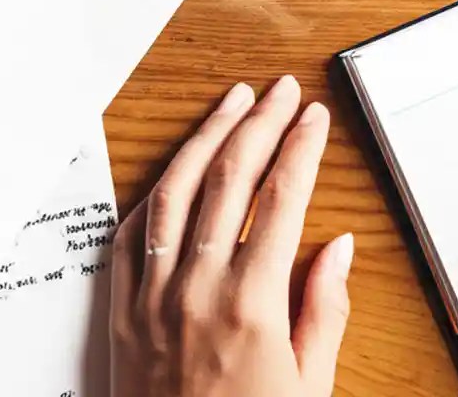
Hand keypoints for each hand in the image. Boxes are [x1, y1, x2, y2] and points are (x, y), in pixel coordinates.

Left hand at [110, 76, 352, 396]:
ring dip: (205, 138)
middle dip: (260, 124)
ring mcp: (152, 295)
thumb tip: (337, 247)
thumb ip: (323, 311)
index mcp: (251, 304)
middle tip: (282, 91)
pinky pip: (131, 234)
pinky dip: (155, 192)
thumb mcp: (308, 386)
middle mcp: (197, 287)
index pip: (282, 199)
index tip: (315, 117)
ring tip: (231, 103)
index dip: (301, 148)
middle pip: (230, 179)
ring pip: (175, 192)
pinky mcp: (120, 311)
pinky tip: (174, 171)